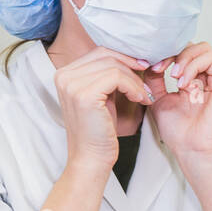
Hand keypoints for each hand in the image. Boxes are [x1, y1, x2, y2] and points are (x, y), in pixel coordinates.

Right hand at [53, 47, 154, 172]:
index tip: (141, 68)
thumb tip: (133, 54)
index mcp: (64, 74)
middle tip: (147, 80)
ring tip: (144, 95)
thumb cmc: (99, 130)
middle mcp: (63, 76)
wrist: (91, 158)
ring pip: (114, 66)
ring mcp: (71, 84)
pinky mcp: (84, 94)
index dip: (123, 58)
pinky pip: (117, 77)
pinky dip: (134, 87)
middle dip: (131, 66)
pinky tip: (139, 99)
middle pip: (106, 54)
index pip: (99, 52)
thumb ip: (108, 74)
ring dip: (135, 80)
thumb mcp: (102, 96)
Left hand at [144, 41, 211, 161]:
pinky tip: (182, 83)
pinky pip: (209, 60)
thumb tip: (149, 60)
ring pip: (202, 49)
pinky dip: (192, 66)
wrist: (192, 148)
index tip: (150, 65)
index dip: (165, 54)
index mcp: (192, 80)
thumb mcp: (158, 98)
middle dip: (172, 53)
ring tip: (173, 77)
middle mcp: (206, 77)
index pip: (181, 53)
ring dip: (183, 59)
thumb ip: (154, 78)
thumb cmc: (178, 131)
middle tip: (158, 68)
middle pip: (192, 47)